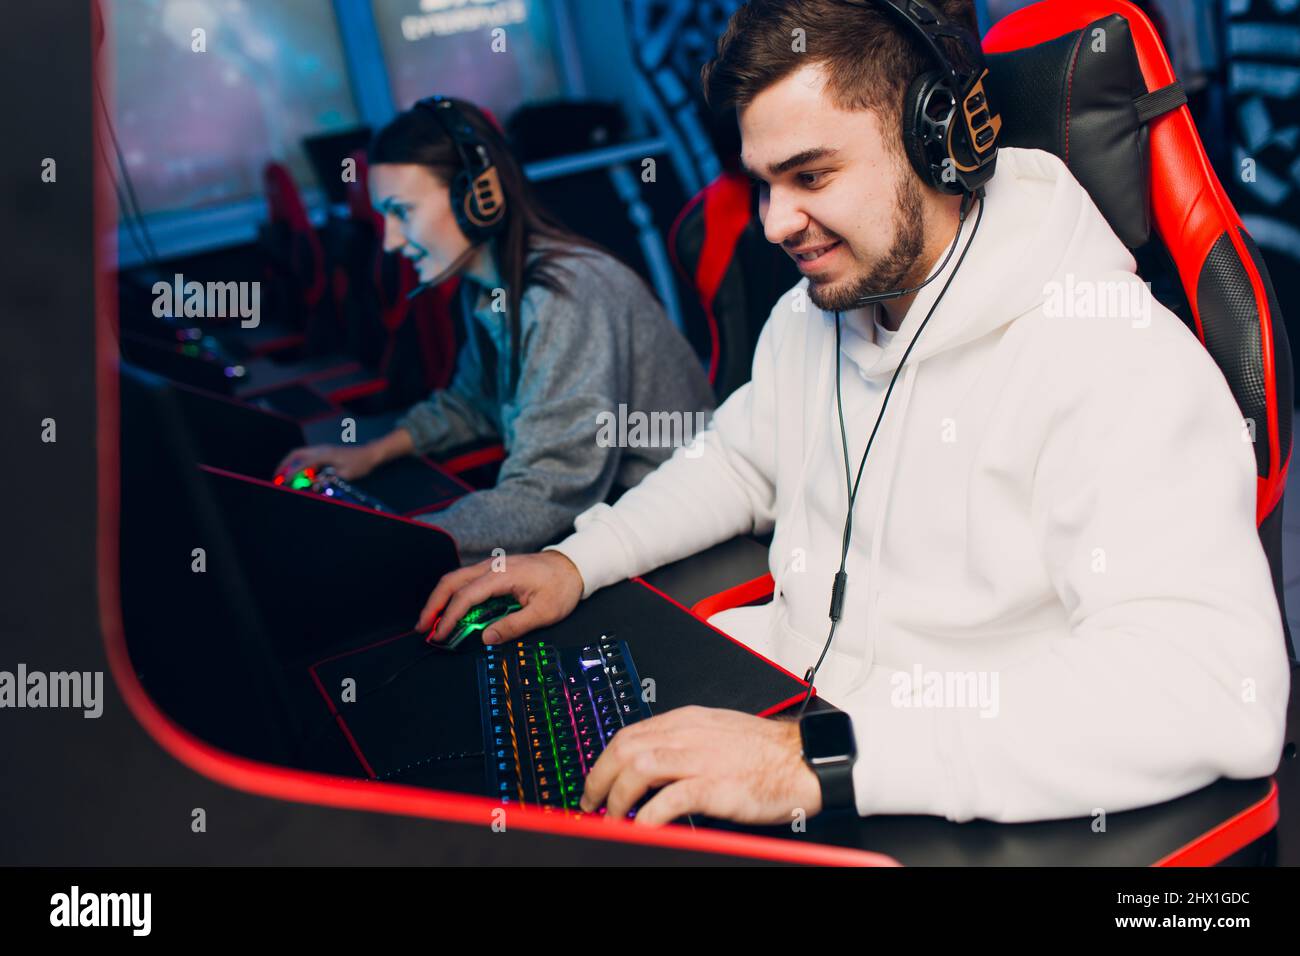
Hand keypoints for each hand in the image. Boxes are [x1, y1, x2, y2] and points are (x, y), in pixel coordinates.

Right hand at [274, 443, 380, 481]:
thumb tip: (314, 485)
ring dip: (291, 464)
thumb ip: (328, 479)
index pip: (302, 463)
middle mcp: (321, 449)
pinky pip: (307, 456)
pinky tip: (299, 474)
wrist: (370, 454)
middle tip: (277, 477)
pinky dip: (299, 464)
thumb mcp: (345, 475)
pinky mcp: (324, 452)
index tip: (283, 482)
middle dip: (284, 464)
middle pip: (296, 454)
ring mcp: (322, 449)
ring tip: (285, 477)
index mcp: (324, 454)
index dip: (291, 473)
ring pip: (300, 454)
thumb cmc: (360, 464)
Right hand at [415, 550, 584, 643]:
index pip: (466, 596)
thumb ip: (514, 626)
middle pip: (451, 582)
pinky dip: (453, 595)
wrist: (574, 565)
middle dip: (433, 605)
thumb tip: (486, 638)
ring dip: (440, 599)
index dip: (449, 617)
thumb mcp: (544, 612)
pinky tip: (450, 610)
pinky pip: (466, 581)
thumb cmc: (562, 587)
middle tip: (422, 628)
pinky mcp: (494, 570)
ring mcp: (492, 566)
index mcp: (503, 575)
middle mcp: (492, 566)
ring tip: (431, 621)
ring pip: (456, 579)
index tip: (440, 635)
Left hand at [579, 706, 822, 825]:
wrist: (803, 760)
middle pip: (624, 749)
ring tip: (614, 817)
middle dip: (598, 778)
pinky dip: (649, 814)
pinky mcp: (716, 786)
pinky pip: (670, 799)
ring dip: (618, 796)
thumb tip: (648, 764)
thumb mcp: (715, 732)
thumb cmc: (764, 751)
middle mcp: (688, 735)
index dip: (603, 760)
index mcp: (685, 721)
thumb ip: (681, 742)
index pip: (628, 733)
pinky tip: (643, 826)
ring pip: (639, 769)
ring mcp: (701, 760)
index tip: (595, 781)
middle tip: (592, 803)